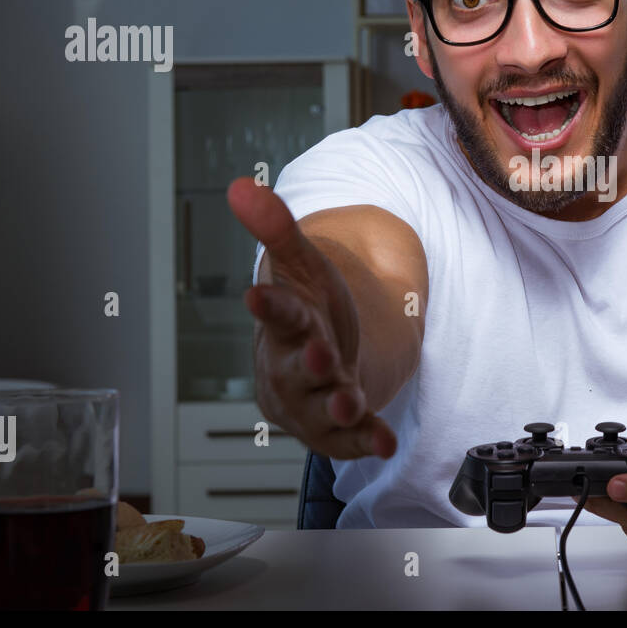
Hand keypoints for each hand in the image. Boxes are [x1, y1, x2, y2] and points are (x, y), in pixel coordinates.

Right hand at [227, 177, 396, 460]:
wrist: (320, 356)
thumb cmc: (308, 307)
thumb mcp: (302, 263)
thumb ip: (277, 228)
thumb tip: (241, 184)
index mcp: (285, 324)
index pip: (275, 313)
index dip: (268, 306)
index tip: (256, 295)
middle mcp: (292, 367)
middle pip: (294, 369)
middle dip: (307, 363)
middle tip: (320, 354)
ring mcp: (314, 401)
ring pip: (319, 409)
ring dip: (336, 406)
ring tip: (350, 401)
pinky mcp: (337, 427)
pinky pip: (349, 438)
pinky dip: (365, 440)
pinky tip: (385, 442)